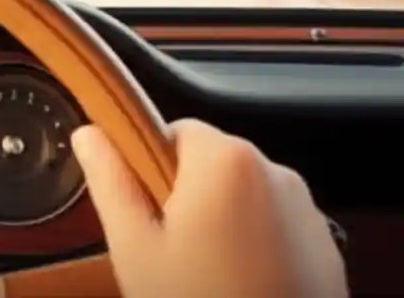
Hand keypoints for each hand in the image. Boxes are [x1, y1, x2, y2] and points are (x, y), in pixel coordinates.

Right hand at [72, 119, 346, 297]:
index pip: (174, 131)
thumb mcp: (135, 245)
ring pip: (241, 196)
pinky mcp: (324, 245)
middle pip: (210, 162)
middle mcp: (275, 172)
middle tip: (168, 250)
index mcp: (226, 160)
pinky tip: (239, 283)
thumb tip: (88, 133)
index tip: (145, 213)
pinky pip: (274, 226)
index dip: (150, 169)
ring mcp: (307, 210)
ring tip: (204, 273)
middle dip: (186, 196)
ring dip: (220, 220)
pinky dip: (255, 244)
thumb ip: (110, 180)